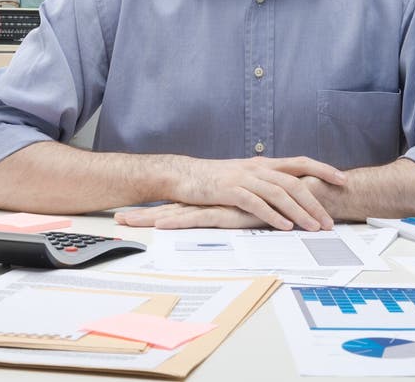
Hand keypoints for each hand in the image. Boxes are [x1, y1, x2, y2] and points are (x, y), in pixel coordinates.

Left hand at [116, 203, 262, 228]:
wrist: (297, 192)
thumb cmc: (274, 204)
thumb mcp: (248, 212)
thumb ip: (234, 213)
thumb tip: (220, 218)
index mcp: (212, 203)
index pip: (177, 207)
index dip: (154, 209)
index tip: (131, 212)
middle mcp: (209, 203)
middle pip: (169, 209)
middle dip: (143, 214)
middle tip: (118, 218)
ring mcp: (216, 207)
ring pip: (177, 214)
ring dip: (151, 217)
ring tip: (128, 221)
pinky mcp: (227, 213)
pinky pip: (197, 219)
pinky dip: (178, 221)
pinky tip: (161, 223)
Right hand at [167, 155, 344, 230]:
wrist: (184, 175)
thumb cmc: (216, 179)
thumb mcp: (245, 176)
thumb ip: (266, 181)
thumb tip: (290, 193)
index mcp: (263, 163)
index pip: (299, 162)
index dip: (322, 169)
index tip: (343, 179)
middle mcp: (258, 167)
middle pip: (294, 181)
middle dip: (316, 200)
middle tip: (331, 220)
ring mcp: (244, 177)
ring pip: (279, 192)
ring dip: (300, 210)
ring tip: (314, 227)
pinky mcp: (230, 190)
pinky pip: (256, 203)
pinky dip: (273, 215)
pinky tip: (285, 227)